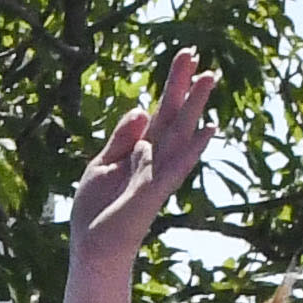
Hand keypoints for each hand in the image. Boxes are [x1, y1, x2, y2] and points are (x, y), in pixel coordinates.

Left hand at [63, 49, 217, 302]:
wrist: (93, 247)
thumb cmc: (98, 209)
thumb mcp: (102, 165)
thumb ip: (122, 138)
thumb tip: (142, 108)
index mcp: (141, 149)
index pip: (161, 111)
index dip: (172, 84)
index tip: (186, 56)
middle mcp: (155, 158)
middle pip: (174, 115)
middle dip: (184, 86)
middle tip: (198, 56)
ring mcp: (158, 173)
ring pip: (180, 133)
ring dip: (195, 106)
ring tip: (209, 78)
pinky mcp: (153, 191)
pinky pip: (174, 165)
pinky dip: (192, 148)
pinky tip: (207, 129)